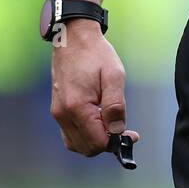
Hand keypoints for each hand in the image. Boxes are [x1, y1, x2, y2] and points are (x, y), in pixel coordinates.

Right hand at [50, 20, 140, 157]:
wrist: (74, 38)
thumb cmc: (96, 54)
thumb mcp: (114, 76)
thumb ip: (116, 106)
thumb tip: (117, 132)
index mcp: (77, 107)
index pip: (97, 143)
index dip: (115, 142)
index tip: (130, 134)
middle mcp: (63, 114)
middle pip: (86, 148)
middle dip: (106, 143)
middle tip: (122, 128)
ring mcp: (58, 113)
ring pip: (77, 144)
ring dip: (95, 140)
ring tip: (110, 122)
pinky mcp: (58, 110)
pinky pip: (70, 134)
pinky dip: (85, 135)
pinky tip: (98, 120)